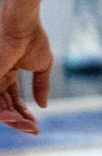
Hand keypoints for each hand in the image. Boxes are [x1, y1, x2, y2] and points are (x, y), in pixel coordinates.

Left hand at [0, 20, 52, 134]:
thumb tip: (43, 105)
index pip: (13, 100)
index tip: (35, 124)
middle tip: (33, 129)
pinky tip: (18, 120)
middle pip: (5, 108)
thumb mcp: (42, 66)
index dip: (24, 113)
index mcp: (6, 74)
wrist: (23, 26)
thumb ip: (41, 86)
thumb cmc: (32, 39)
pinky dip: (5, 115)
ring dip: (14, 121)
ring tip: (29, 127)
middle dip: (19, 121)